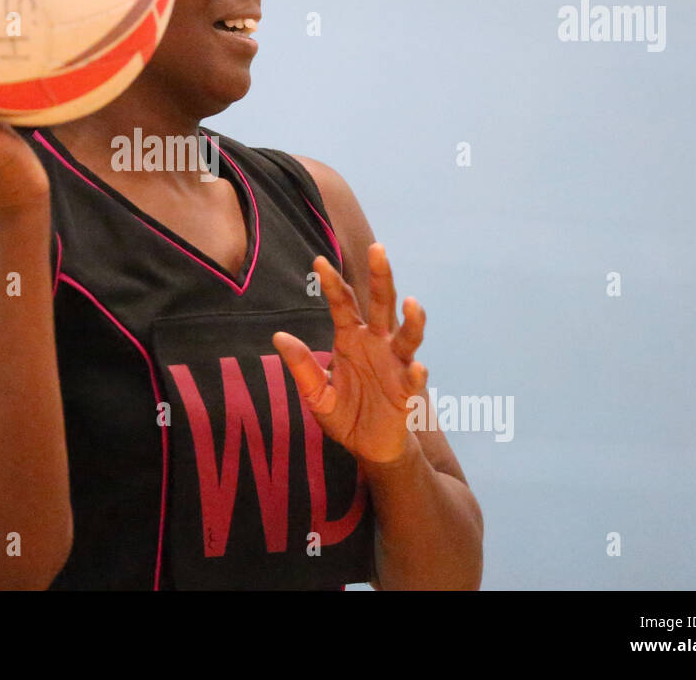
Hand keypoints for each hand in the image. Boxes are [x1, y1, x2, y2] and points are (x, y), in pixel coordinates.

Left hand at [272, 243, 427, 464]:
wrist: (368, 448)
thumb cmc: (345, 414)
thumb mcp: (316, 393)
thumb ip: (302, 366)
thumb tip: (279, 337)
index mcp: (350, 338)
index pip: (342, 304)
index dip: (332, 283)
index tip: (318, 261)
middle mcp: (375, 343)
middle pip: (380, 304)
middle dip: (380, 276)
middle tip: (377, 248)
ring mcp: (394, 364)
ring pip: (406, 335)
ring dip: (412, 320)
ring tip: (412, 303)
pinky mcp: (407, 390)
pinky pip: (413, 377)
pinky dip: (416, 372)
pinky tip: (417, 368)